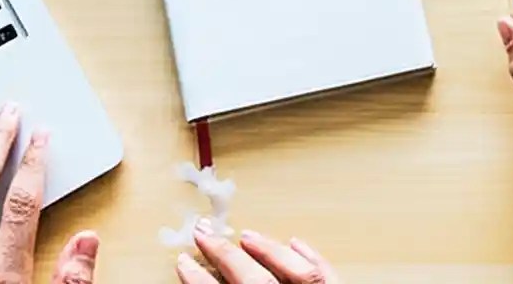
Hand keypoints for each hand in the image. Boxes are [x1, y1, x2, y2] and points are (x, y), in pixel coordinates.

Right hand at [177, 221, 341, 283]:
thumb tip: (202, 280)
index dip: (199, 280)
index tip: (184, 262)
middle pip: (256, 280)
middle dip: (226, 254)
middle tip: (204, 233)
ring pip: (298, 272)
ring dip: (268, 250)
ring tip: (246, 234)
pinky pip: (328, 277)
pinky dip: (311, 257)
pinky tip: (296, 243)